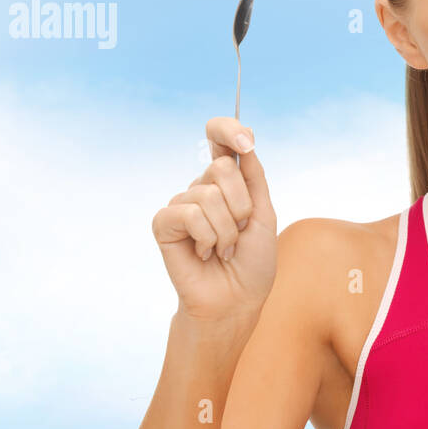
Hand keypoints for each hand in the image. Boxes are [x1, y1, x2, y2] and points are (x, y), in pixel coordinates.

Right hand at [150, 117, 277, 324]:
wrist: (236, 299)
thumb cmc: (252, 262)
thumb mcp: (263, 215)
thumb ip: (253, 177)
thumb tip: (246, 138)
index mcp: (228, 181)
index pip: (221, 137)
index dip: (229, 129)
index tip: (246, 141)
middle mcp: (202, 187)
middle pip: (223, 168)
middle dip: (242, 205)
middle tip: (240, 231)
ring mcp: (182, 203)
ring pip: (209, 195)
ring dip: (227, 231)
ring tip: (224, 249)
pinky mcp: (164, 222)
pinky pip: (190, 214)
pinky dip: (208, 238)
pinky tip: (205, 254)